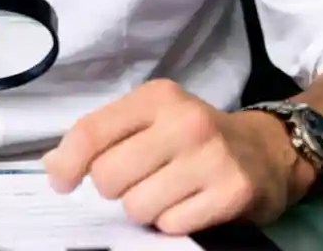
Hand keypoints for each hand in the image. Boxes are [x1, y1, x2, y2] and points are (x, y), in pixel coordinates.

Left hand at [43, 79, 310, 234]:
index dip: (68, 163)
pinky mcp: (233, 192)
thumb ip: (101, 136)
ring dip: (145, 207)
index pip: (91, 132)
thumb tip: (55, 165)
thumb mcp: (149, 120)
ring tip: (166, 191)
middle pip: (109, 176)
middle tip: (137, 181)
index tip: (62, 181)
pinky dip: (172, 221)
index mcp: (156, 98)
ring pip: (137, 205)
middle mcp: (185, 122)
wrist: (267, 150)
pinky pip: (172, 224)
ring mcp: (211, 157)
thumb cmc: (194, 137)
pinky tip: (188, 204)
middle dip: (114, 189)